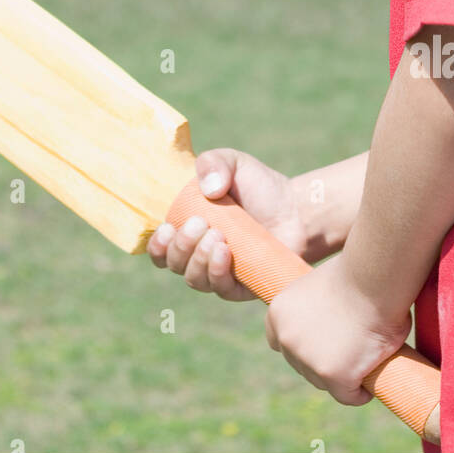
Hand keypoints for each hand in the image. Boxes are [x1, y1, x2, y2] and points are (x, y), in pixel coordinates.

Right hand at [147, 148, 305, 301]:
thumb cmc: (261, 187)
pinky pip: (220, 289)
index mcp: (189, 227)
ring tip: (217, 237)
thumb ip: (214, 162)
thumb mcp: (234, 163)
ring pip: (194, 278)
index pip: (160, 246)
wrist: (297, 209)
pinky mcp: (240, 286)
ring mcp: (219, 272)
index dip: (157, 244)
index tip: (166, 229)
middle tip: (200, 224)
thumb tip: (208, 188)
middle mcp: (199, 253)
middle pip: (173, 263)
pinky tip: (225, 253)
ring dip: (199, 258)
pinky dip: (217, 272)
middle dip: (180, 246)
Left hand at [264, 252, 410, 405]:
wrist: (373, 280)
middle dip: (321, 362)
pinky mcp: (334, 376)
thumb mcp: (316, 288)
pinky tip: (370, 383)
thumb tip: (320, 329)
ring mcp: (309, 360)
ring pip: (324, 382)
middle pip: (302, 365)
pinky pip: (348, 396)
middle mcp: (286, 339)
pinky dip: (359, 393)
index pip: (280, 341)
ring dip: (340, 377)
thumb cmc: (354, 276)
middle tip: (347, 351)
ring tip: (361, 359)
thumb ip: (310, 310)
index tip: (320, 343)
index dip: (301, 344)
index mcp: (278, 313)